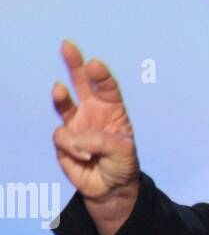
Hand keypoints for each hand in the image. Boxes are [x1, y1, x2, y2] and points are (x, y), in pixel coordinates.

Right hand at [52, 40, 139, 202]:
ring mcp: (76, 124)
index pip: (107, 87)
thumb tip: (77, 137)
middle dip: (74, 63)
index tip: (95, 65)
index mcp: (112, 108)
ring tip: (59, 90)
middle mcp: (92, 111)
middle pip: (81, 82)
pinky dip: (72, 146)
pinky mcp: (64, 140)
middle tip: (67, 45)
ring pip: (63, 102)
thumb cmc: (122, 165)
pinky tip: (85, 157)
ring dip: (61, 95)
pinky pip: (62, 136)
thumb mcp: (123, 151)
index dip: (101, 75)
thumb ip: (102, 141)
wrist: (110, 188)